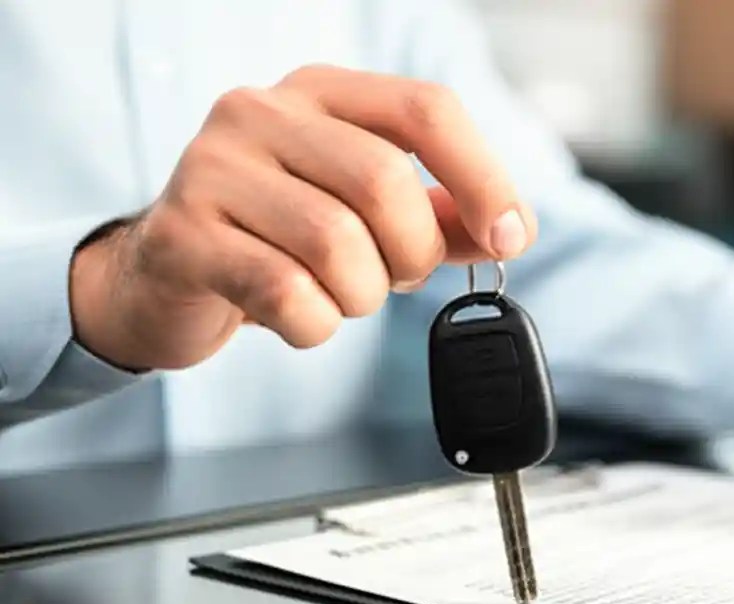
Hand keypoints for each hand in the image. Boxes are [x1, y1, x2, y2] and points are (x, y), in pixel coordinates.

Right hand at [70, 64, 534, 370]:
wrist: (163, 278)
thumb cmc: (278, 238)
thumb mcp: (366, 215)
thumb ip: (439, 216)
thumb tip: (509, 229)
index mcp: (320, 91)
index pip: (426, 109)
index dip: (484, 177)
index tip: (512, 236)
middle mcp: (260, 112)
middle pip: (384, 182)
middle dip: (412, 253)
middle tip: (397, 279)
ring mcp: (212, 169)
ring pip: (336, 243)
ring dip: (361, 295)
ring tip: (340, 297)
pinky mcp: (182, 236)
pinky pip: (286, 293)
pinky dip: (315, 324)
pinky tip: (299, 317)